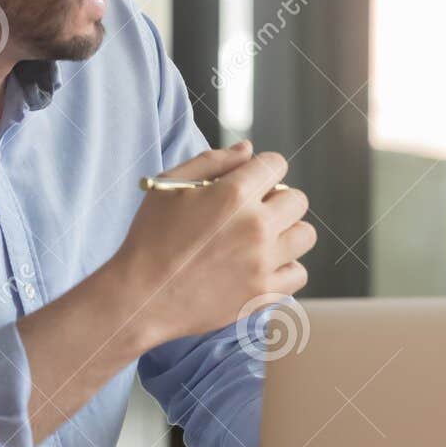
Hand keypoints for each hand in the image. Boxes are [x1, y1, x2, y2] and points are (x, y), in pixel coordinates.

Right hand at [107, 142, 315, 350]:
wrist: (140, 297)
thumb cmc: (150, 238)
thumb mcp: (170, 186)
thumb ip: (213, 161)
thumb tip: (248, 149)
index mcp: (234, 194)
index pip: (276, 165)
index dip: (262, 169)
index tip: (250, 183)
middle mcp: (256, 226)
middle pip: (297, 200)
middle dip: (278, 199)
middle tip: (254, 212)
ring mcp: (262, 263)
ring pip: (305, 235)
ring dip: (287, 233)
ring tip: (262, 239)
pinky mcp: (263, 294)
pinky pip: (298, 273)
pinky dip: (285, 269)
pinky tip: (262, 266)